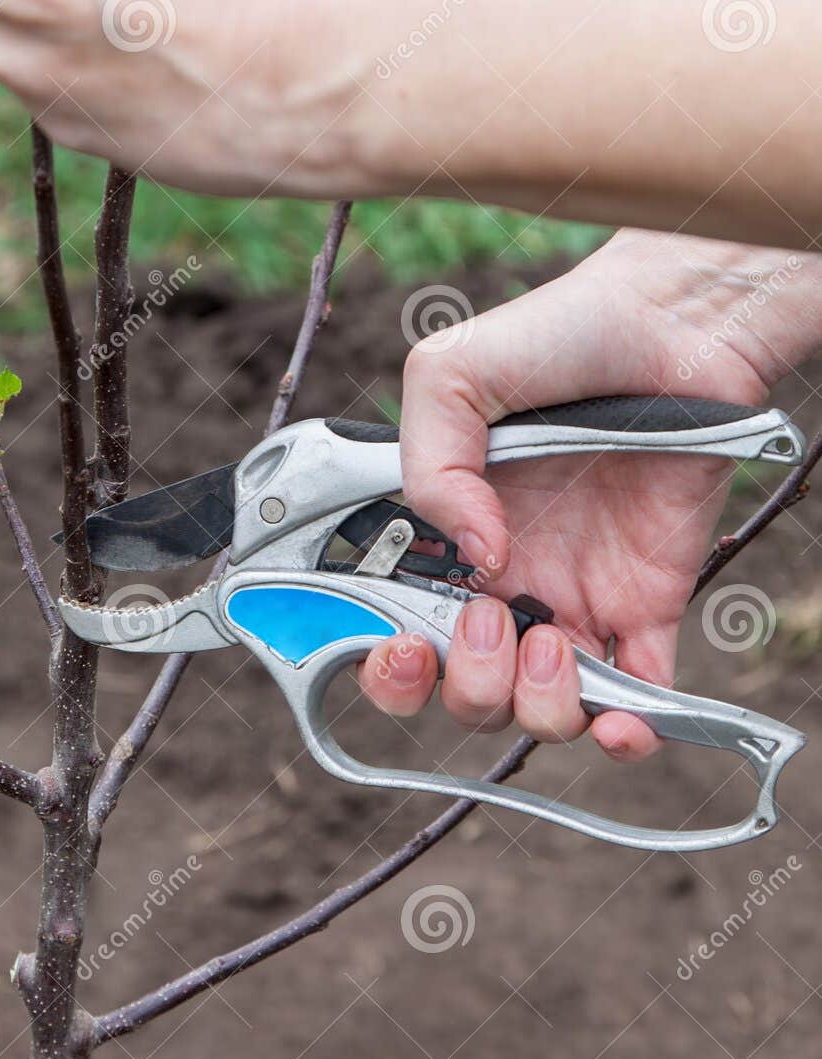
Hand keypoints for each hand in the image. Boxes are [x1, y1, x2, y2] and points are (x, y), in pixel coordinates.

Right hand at [360, 231, 818, 760]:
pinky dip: (625, 732)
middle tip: (481, 623)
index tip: (398, 645)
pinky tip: (619, 720)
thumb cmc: (560, 335)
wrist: (673, 325)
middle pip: (464, 691)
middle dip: (462, 686)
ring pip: (539, 710)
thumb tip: (474, 556)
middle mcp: (502, 582)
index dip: (385, 665)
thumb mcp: (451, 373)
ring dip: (534, 703)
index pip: (394, 632)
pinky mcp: (646, 606)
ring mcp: (574, 599)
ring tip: (550, 638)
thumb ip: (428, 465)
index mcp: (442, 540)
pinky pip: (635, 699)